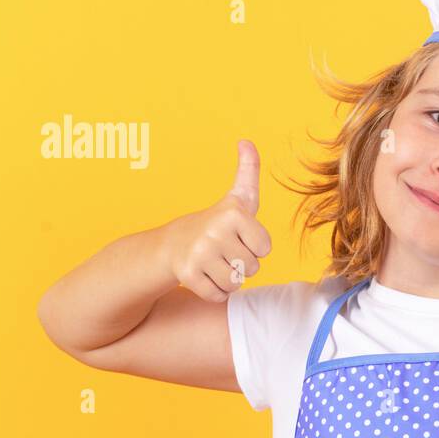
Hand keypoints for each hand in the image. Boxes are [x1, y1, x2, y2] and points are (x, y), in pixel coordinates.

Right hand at [160, 140, 271, 301]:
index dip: (254, 246)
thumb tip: (246, 141)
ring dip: (228, 279)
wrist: (173, 244)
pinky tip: (204, 275)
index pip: (265, 248)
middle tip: (223, 250)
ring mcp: (199, 253)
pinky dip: (214, 291)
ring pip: (236, 283)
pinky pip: (218, 295)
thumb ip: (248, 171)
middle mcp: (215, 231)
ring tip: (215, 262)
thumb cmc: (216, 223)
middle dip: (241, 264)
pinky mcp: (187, 275)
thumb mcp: (237, 198)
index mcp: (233, 213)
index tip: (238, 235)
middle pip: (253, 267)